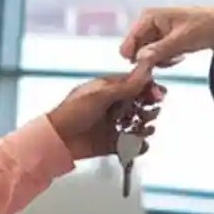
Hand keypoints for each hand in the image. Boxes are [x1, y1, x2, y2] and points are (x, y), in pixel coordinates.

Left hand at [46, 63, 166, 160]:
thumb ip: (125, 85)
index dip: (149, 89)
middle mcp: (114, 105)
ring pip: (140, 124)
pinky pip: (133, 144)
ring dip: (146, 126)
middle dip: (150, 108)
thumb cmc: (72, 112)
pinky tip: (137, 143)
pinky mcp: (113, 143)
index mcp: (110, 89)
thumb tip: (146, 68)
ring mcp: (114, 124)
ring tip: (143, 129)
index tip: (156, 95)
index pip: (137, 85)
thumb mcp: (100, 94)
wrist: (57, 140)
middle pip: (142, 104)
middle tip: (148, 113)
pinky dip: (138, 145)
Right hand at [119, 7, 213, 71]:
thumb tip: (139, 60)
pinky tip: (178, 55)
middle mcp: (145, 25)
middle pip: (136, 53)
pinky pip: (154, 59)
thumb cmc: (200, 26)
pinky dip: (165, 61)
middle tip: (169, 62)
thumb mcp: (181, 39)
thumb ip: (159, 49)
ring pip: (145, 58)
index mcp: (147, 17)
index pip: (129, 44)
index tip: (146, 72)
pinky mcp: (158, 43)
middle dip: (150, 61)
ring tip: (177, 55)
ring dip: (160, 62)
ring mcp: (151, 34)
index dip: (134, 60)